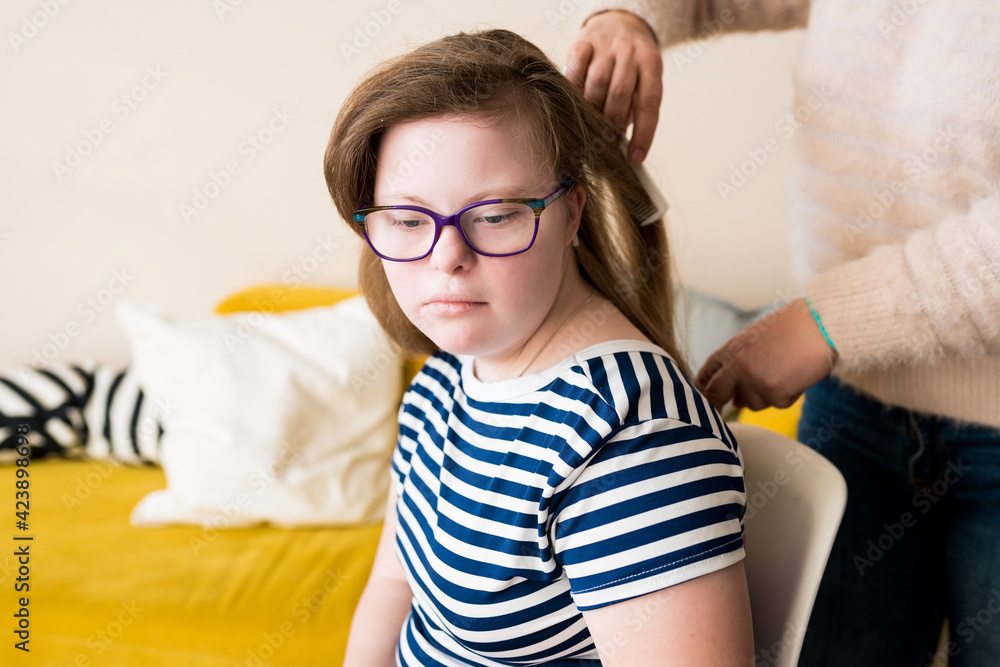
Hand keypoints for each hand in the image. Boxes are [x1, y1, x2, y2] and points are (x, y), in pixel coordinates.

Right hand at [566, 10, 661, 162]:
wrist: (618, 23)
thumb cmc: (630, 65)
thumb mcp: (642, 80)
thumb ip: (635, 107)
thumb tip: (622, 144)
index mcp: (652, 63)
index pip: (649, 103)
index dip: (643, 133)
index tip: (635, 157)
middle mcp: (631, 52)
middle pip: (620, 93)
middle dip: (612, 122)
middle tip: (606, 138)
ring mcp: (606, 45)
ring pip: (597, 83)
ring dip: (592, 109)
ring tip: (590, 121)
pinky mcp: (583, 42)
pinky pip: (576, 70)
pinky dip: (574, 90)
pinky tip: (575, 101)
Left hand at [696, 298, 837, 410]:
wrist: (820, 324)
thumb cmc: (793, 327)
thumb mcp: (757, 339)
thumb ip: (742, 365)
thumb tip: (736, 400)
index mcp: (731, 349)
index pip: (706, 373)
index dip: (703, 388)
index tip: (705, 397)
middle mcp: (738, 366)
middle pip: (717, 394)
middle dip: (720, 402)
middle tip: (730, 404)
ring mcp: (754, 380)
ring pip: (754, 403)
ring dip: (768, 395)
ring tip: (785, 371)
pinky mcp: (775, 392)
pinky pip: (778, 404)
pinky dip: (790, 395)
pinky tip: (798, 376)